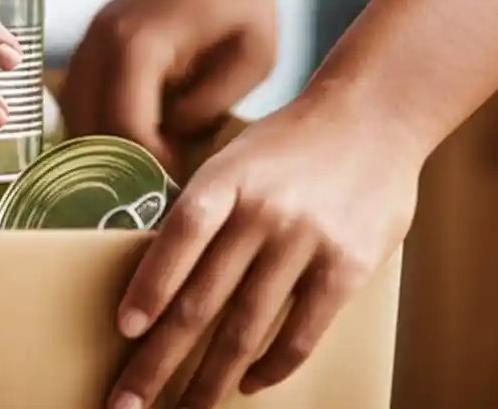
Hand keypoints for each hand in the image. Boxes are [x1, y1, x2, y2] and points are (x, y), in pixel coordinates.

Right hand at [61, 0, 277, 166]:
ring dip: (103, 145)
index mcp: (138, 45)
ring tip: (142, 165)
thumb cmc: (243, 4)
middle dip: (119, 163)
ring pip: (74, 115)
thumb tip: (167, 143)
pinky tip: (129, 138)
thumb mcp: (250, 63)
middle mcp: (100, 42)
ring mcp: (89, 41)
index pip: (124, 126)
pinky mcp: (90, 43)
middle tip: (156, 186)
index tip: (176, 182)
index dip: (147, 164)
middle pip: (88, 125)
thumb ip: (207, 109)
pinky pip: (77, 97)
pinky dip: (96, 124)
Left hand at [107, 90, 421, 407]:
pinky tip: (248, 383)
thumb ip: (202, 213)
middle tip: (130, 401)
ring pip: (245, 326)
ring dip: (210, 378)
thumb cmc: (286, 146)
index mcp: (223, 181)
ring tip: (185, 408)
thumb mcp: (232, 161)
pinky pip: (301, 331)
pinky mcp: (346, 266)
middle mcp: (262, 212)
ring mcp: (305, 241)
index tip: (125, 330)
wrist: (372, 117)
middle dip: (160, 360)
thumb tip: (157, 278)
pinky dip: (272, 365)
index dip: (149, 287)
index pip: (177, 240)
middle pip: (201, 300)